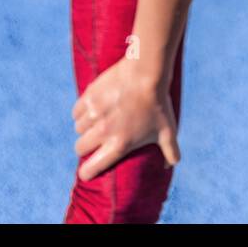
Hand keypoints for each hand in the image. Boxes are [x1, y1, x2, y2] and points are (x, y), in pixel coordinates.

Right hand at [72, 55, 180, 181]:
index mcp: (119, 145)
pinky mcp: (88, 97)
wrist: (147, 73)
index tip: (87, 173)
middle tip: (94, 144)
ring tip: (96, 124)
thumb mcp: (168, 131)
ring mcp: (93, 114)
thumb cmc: (158, 104)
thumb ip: (171, 152)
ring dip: (85, 129)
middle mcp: (102, 132)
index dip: (87, 173)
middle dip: (85, 149)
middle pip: (79, 148)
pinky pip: (76, 112)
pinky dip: (81, 113)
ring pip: (79, 129)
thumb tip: (170, 165)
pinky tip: (91, 111)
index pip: (91, 168)